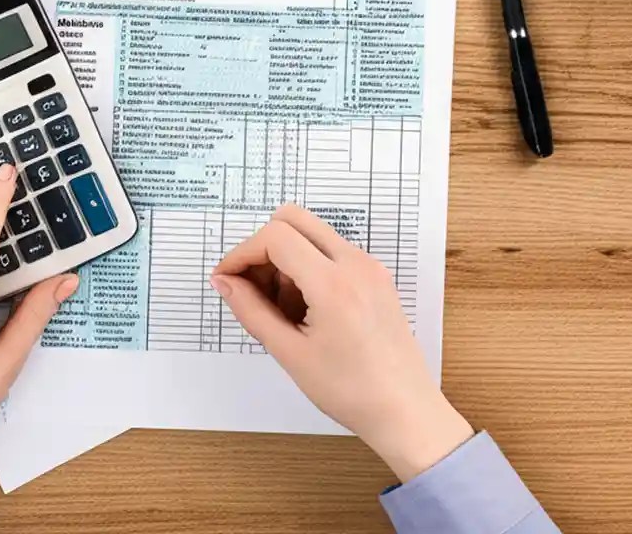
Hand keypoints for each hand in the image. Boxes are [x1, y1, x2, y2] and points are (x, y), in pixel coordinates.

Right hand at [211, 204, 472, 481]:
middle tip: (250, 288)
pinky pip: (332, 253)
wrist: (405, 411)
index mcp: (333, 283)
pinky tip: (304, 313)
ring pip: (312, 236)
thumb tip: (226, 283)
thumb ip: (252, 311)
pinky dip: (308, 269)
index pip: (275, 236)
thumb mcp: (290, 353)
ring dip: (286, 260)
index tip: (227, 280)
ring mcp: (369, 268)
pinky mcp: (376, 277)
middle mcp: (355, 264)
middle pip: (294, 219)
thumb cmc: (352, 391)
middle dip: (263, 248)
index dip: (242, 253)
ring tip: (280, 313)